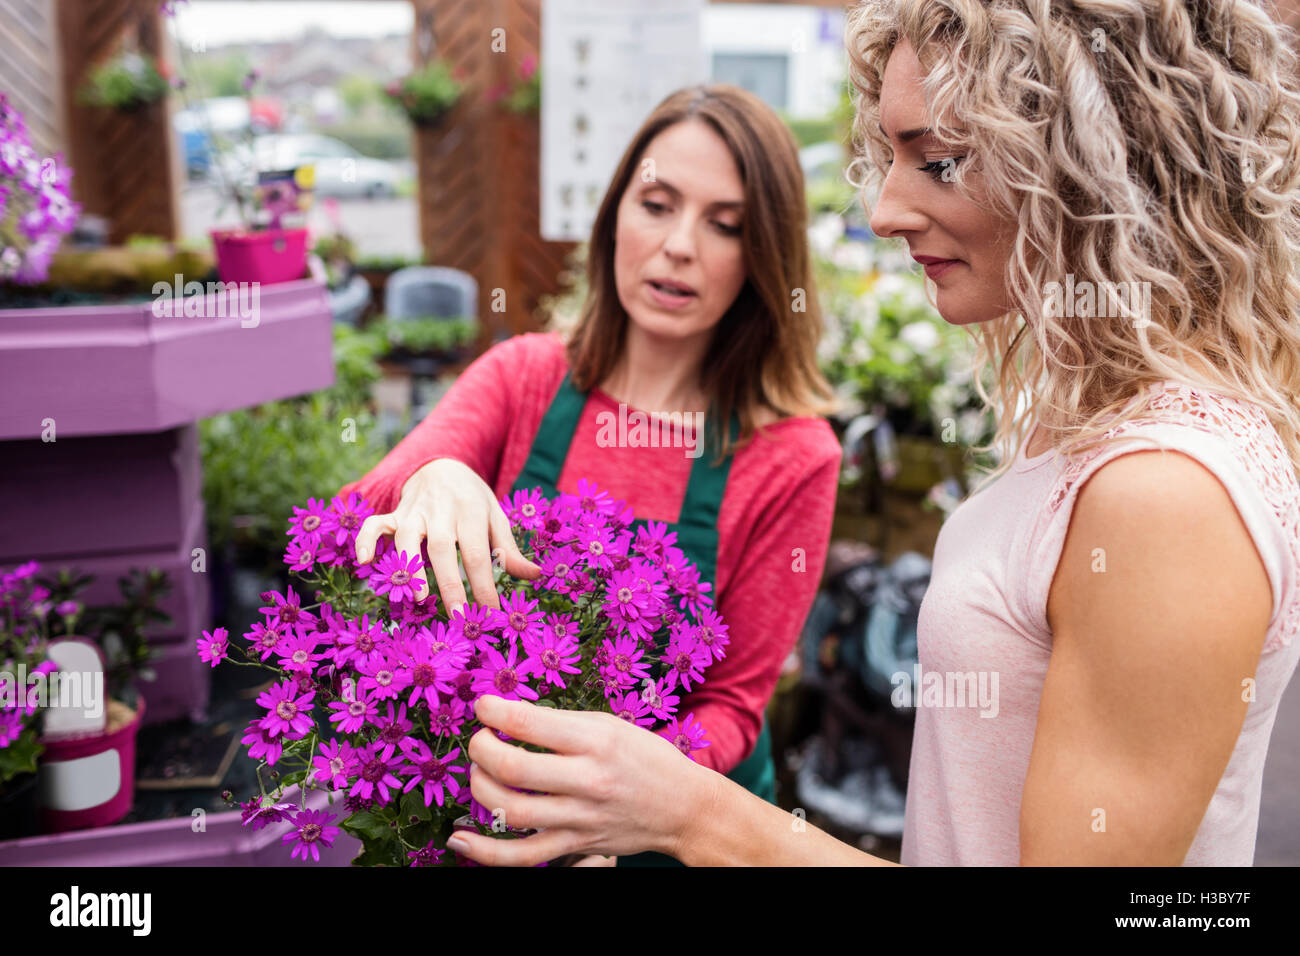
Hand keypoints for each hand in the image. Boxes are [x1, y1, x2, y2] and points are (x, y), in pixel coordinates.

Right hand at [353, 458, 539, 610]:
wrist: (441, 465)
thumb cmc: (472, 499)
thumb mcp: (496, 516)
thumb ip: (509, 548)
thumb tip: (534, 575)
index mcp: (471, 512)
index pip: (477, 553)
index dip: (484, 585)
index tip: (490, 614)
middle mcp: (441, 511)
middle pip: (443, 548)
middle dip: (450, 584)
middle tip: (459, 617)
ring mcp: (414, 512)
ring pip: (407, 537)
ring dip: (410, 566)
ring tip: (417, 597)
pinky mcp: (394, 514)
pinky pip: (375, 524)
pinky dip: (366, 539)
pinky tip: (362, 560)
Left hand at [447, 695, 714, 865]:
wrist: (683, 807)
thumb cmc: (645, 758)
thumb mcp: (610, 725)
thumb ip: (562, 723)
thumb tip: (507, 716)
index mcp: (596, 740)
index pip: (528, 723)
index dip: (493, 711)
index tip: (483, 706)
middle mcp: (587, 779)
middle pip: (513, 768)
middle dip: (481, 749)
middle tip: (479, 739)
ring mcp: (580, 817)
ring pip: (510, 811)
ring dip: (480, 788)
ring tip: (480, 771)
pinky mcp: (576, 844)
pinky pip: (522, 856)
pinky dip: (485, 851)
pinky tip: (460, 838)